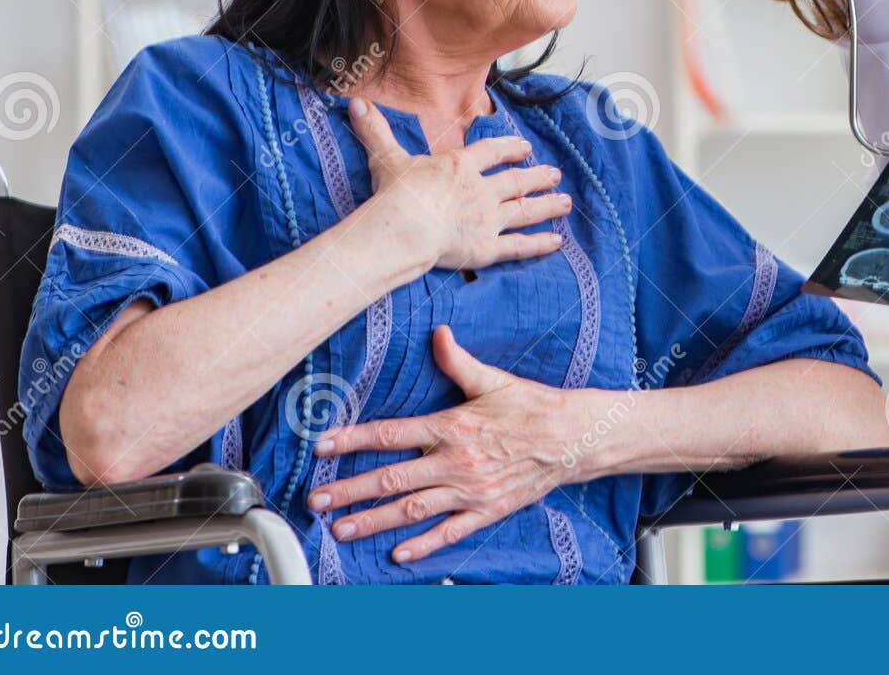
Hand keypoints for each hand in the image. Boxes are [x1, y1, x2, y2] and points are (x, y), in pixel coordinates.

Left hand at [308, 325, 595, 562]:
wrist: (572, 438)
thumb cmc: (533, 406)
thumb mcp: (493, 379)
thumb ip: (458, 361)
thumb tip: (438, 334)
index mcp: (453, 426)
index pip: (392, 434)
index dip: (354, 440)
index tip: (324, 448)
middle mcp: (455, 461)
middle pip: (391, 479)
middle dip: (350, 490)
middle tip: (317, 500)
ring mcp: (469, 490)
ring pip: (411, 510)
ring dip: (373, 521)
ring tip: (341, 530)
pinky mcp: (485, 510)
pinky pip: (448, 531)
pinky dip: (422, 545)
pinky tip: (398, 554)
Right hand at [348, 96, 566, 273]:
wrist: (403, 228)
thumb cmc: (394, 194)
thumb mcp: (385, 157)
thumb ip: (375, 132)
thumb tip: (355, 105)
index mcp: (460, 166)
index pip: (492, 152)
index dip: (510, 148)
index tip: (525, 147)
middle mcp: (480, 191)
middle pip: (516, 181)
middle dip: (537, 176)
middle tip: (555, 173)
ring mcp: (487, 220)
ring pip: (524, 210)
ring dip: (547, 205)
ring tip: (565, 201)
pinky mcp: (486, 248)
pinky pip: (519, 246)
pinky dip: (539, 244)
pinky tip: (558, 242)